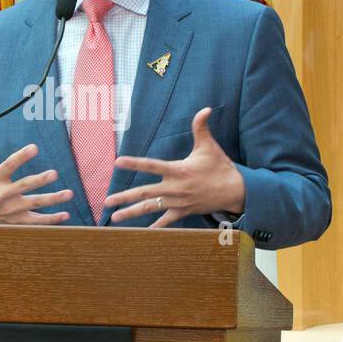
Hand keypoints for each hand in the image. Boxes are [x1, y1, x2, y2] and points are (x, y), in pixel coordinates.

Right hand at [0, 123, 73, 223]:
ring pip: (34, 204)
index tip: (34, 147)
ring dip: (52, 199)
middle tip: (54, 173)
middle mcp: (2, 195)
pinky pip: (35, 221)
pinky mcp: (16, 220)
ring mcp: (10, 209)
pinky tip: (66, 214)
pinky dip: (51, 219)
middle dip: (40, 180)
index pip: (8, 166)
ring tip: (69, 193)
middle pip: (24, 186)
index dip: (21, 157)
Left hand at [104, 107, 244, 226]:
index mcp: (178, 170)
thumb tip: (205, 108)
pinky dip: (154, 227)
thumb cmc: (220, 167)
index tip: (118, 161)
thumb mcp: (209, 146)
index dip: (134, 163)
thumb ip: (201, 127)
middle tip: (107, 201)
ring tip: (114, 218)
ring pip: (150, 208)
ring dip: (131, 213)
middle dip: (124, 197)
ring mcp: (178, 202)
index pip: (151, 165)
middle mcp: (175, 188)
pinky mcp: (183, 212)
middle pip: (144, 192)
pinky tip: (140, 233)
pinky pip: (166, 221)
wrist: (235, 191)